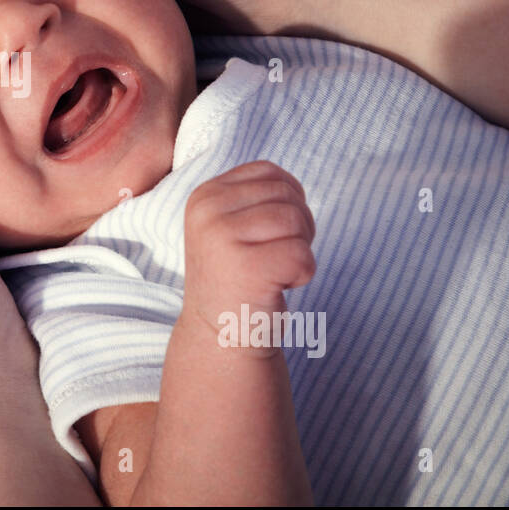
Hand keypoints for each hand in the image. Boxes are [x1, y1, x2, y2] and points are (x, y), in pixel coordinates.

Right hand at [181, 161, 316, 347]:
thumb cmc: (237, 278)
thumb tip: (290, 183)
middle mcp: (207, 211)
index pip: (270, 172)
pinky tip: (279, 286)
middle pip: (287, 195)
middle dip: (298, 226)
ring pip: (296, 220)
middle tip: (275, 257)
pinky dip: (304, 273)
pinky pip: (302, 254)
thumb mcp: (230, 226)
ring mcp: (222, 238)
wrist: (221, 337)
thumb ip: (253, 197)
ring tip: (275, 270)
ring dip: (301, 250)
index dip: (287, 201)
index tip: (270, 234)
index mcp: (204, 195)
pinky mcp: (247, 268)